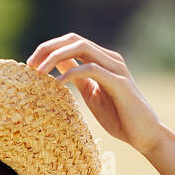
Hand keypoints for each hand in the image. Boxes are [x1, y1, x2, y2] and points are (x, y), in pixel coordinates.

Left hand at [26, 33, 164, 156]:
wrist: (145, 135)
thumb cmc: (119, 118)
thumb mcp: (91, 95)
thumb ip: (78, 79)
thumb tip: (58, 68)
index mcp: (102, 60)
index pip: (72, 42)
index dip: (49, 48)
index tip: (30, 64)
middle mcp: (109, 58)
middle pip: (74, 39)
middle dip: (48, 48)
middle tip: (30, 64)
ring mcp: (116, 68)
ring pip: (82, 48)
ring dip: (56, 57)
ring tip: (38, 72)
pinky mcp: (119, 83)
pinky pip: (91, 69)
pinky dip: (71, 74)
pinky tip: (56, 85)